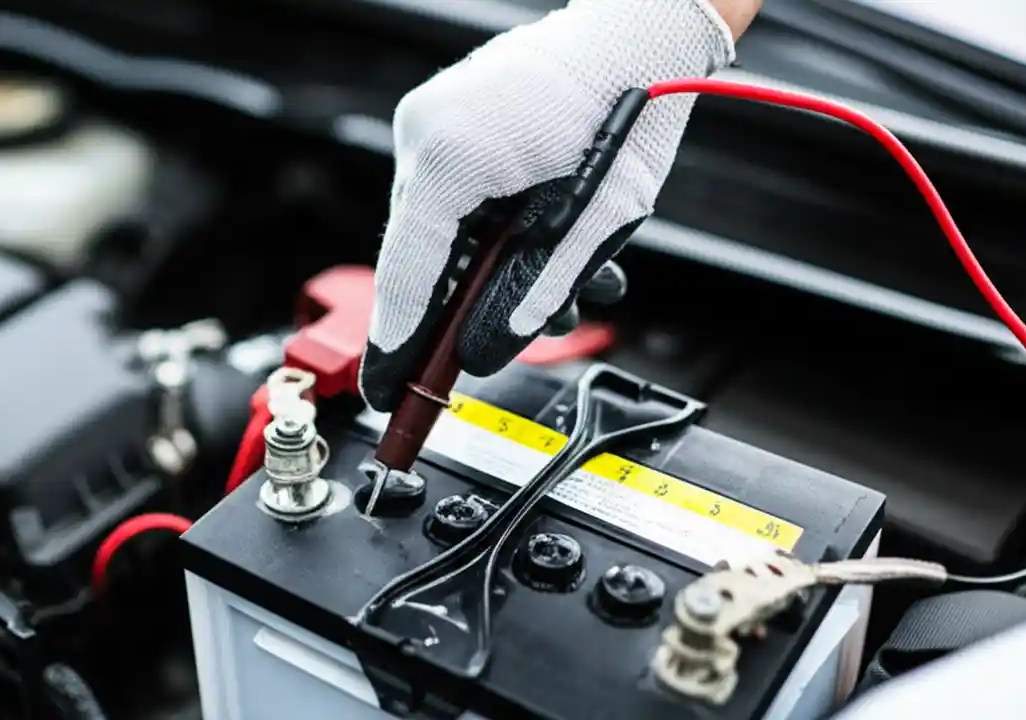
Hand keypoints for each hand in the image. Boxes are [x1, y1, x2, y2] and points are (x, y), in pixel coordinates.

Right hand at [360, 0, 749, 411]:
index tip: (386, 382)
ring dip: (484, 267)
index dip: (398, 335)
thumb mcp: (595, 218)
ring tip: (555, 294)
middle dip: (457, 305)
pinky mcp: (447, 115)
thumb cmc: (629, 104)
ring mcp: (431, 117)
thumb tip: (492, 346)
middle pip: (421, 249)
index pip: (409, 269)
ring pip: (438, 223)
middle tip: (471, 353)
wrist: (639, 31)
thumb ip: (540, 289)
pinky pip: (450, 190)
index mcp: (452, 157)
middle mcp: (426, 131)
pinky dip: (486, 228)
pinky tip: (534, 247)